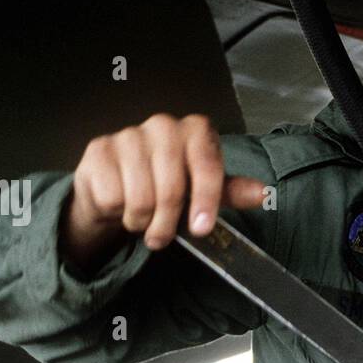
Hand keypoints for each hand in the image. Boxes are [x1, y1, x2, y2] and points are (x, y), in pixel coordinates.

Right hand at [62, 113, 267, 271]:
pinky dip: (118, 213)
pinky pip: (113, 197)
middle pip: (172, 187)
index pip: (206, 161)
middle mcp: (162, 125)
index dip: (206, 197)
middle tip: (162, 236)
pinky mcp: (99, 150)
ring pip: (141, 197)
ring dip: (141, 222)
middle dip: (168, 222)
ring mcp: (128, 135)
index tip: (201, 229)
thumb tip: (263, 194)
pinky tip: (120, 206)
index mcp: (194, 131)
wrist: (116, 191)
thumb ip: (230, 192)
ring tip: (142, 220)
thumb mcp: (202, 192)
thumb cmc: (165, 189)